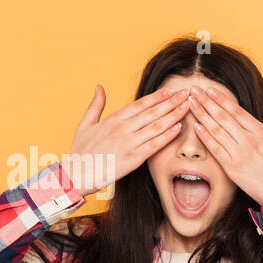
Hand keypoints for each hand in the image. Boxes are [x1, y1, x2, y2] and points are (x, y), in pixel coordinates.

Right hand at [66, 85, 190, 192]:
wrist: (75, 175)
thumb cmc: (80, 151)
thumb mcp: (85, 124)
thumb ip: (95, 106)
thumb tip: (99, 87)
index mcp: (113, 119)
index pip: (140, 104)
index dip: (157, 97)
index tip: (171, 90)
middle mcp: (122, 128)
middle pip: (152, 112)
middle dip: (171, 102)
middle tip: (187, 93)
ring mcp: (128, 143)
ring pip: (156, 126)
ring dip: (174, 115)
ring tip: (187, 107)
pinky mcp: (133, 159)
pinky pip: (154, 145)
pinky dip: (167, 136)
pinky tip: (178, 128)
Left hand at [186, 87, 262, 206]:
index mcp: (262, 133)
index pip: (237, 111)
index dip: (221, 99)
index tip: (210, 90)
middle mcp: (249, 141)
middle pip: (223, 117)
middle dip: (206, 102)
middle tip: (193, 90)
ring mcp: (239, 154)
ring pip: (216, 130)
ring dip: (202, 115)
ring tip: (190, 103)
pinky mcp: (232, 168)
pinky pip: (216, 149)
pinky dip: (205, 137)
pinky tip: (196, 127)